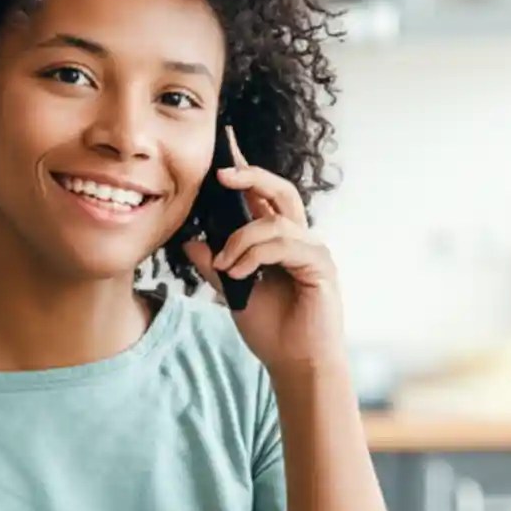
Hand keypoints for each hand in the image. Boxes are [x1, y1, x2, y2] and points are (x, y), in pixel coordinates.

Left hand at [183, 127, 346, 372]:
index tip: (226, 146)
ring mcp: (312, 249)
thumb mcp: (232, 292)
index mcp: (278, 239)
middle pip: (279, 189)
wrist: (294, 363)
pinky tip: (240, 275)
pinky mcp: (320, 265)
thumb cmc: (271, 329)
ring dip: (241, 241)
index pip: (262, 196)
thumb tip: (190, 241)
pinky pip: (283, 244)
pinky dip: (256, 255)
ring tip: (225, 267)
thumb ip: (215, 265)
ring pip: (274, 221)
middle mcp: (298, 238)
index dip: (245, 171)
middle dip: (250, 176)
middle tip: (222, 173)